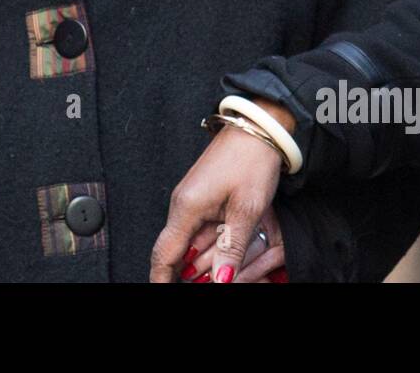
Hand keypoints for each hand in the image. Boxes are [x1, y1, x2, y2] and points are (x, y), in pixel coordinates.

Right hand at [150, 99, 293, 282]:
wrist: (258, 127)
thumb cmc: (251, 160)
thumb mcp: (246, 209)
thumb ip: (231, 247)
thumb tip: (221, 280)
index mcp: (186, 207)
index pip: (164, 254)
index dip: (161, 280)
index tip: (162, 292)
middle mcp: (182, 204)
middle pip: (173, 251)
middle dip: (182, 275)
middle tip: (202, 284)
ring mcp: (191, 199)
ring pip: (187, 242)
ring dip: (198, 263)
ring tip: (216, 276)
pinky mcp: (202, 196)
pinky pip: (198, 229)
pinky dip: (206, 247)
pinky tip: (220, 257)